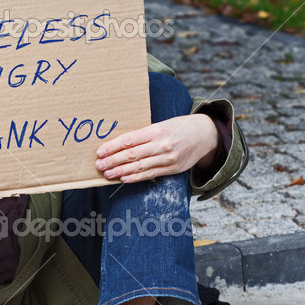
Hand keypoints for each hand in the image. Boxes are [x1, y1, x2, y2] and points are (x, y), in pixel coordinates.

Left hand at [95, 115, 217, 182]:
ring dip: (121, 171)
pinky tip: (123, 179)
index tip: (100, 151)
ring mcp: (167, 158)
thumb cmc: (179, 127)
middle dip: (113, 161)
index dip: (113, 147)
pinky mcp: (172, 169)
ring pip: (139, 167)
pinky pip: (150, 174)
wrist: (204, 135)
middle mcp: (161, 145)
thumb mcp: (162, 125)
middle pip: (131, 155)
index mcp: (156, 130)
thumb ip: (144, 134)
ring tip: (108, 174)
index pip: (129, 140)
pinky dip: (135, 177)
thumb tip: (121, 144)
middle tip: (99, 165)